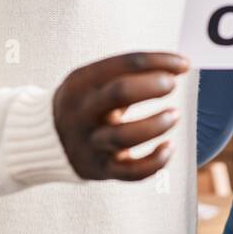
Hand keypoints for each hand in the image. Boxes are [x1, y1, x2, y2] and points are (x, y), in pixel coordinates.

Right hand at [53, 51, 187, 180]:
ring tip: (174, 115)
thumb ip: (130, 73)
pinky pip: (131, 172)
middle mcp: (83, 111)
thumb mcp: (95, 81)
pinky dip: (155, 162)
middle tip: (172, 84)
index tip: (184, 64)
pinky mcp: (100, 169)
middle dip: (152, 86)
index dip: (159, 61)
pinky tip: (168, 147)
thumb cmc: (88, 102)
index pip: (124, 64)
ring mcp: (90, 142)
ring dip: (156, 124)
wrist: (48, 139)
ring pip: (124, 136)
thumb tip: (180, 66)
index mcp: (82, 82)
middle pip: (119, 93)